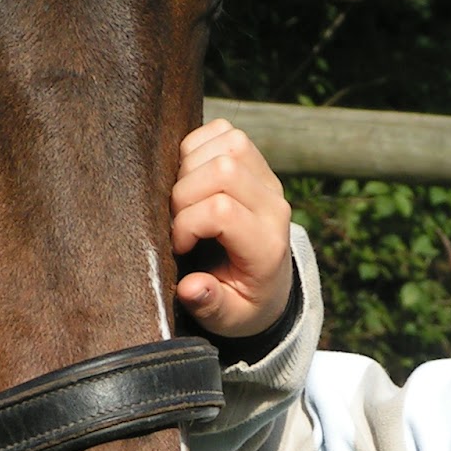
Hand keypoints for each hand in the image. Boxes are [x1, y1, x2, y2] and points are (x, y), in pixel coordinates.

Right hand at [172, 119, 292, 337]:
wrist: (269, 286)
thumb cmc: (243, 302)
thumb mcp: (229, 319)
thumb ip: (211, 305)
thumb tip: (191, 288)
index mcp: (266, 246)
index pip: (223, 210)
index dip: (187, 224)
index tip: (177, 247)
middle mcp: (273, 205)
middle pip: (223, 169)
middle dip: (183, 194)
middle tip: (176, 221)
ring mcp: (268, 179)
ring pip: (227, 143)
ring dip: (190, 166)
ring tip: (183, 199)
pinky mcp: (257, 162)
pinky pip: (225, 132)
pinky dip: (197, 146)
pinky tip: (190, 178)